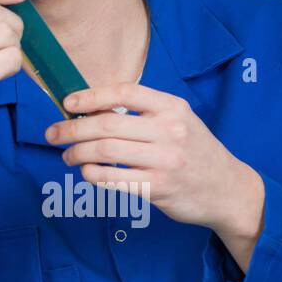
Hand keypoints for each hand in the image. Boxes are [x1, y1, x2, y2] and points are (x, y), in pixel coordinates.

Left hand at [45, 83, 264, 268]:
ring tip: (67, 156)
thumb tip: (91, 108)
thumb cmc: (195, 151)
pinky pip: (114, 179)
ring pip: (105, 152)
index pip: (125, 92)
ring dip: (77, 153)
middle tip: (52, 134)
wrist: (229, 190)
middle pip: (106, 125)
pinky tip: (86, 172)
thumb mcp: (179, 121)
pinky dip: (92, 174)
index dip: (91, 96)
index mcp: (172, 107)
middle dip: (71, 129)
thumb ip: (144, 112)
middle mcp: (170, 131)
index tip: (67, 103)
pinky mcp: (159, 188)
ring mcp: (165, 161)